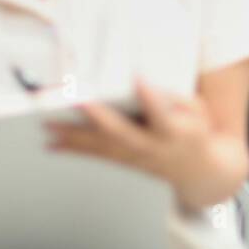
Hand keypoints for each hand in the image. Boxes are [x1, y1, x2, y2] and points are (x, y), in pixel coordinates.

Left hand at [46, 80, 213, 197]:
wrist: (196, 170)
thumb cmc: (196, 133)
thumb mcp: (199, 111)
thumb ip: (178, 98)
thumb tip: (151, 83)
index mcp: (174, 132)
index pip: (162, 114)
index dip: (150, 97)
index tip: (139, 77)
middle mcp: (150, 146)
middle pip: (121, 133)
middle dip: (97, 116)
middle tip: (78, 100)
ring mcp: (134, 156)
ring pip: (101, 146)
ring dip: (73, 135)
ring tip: (50, 124)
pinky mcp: (123, 160)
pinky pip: (95, 155)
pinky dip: (72, 149)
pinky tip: (53, 144)